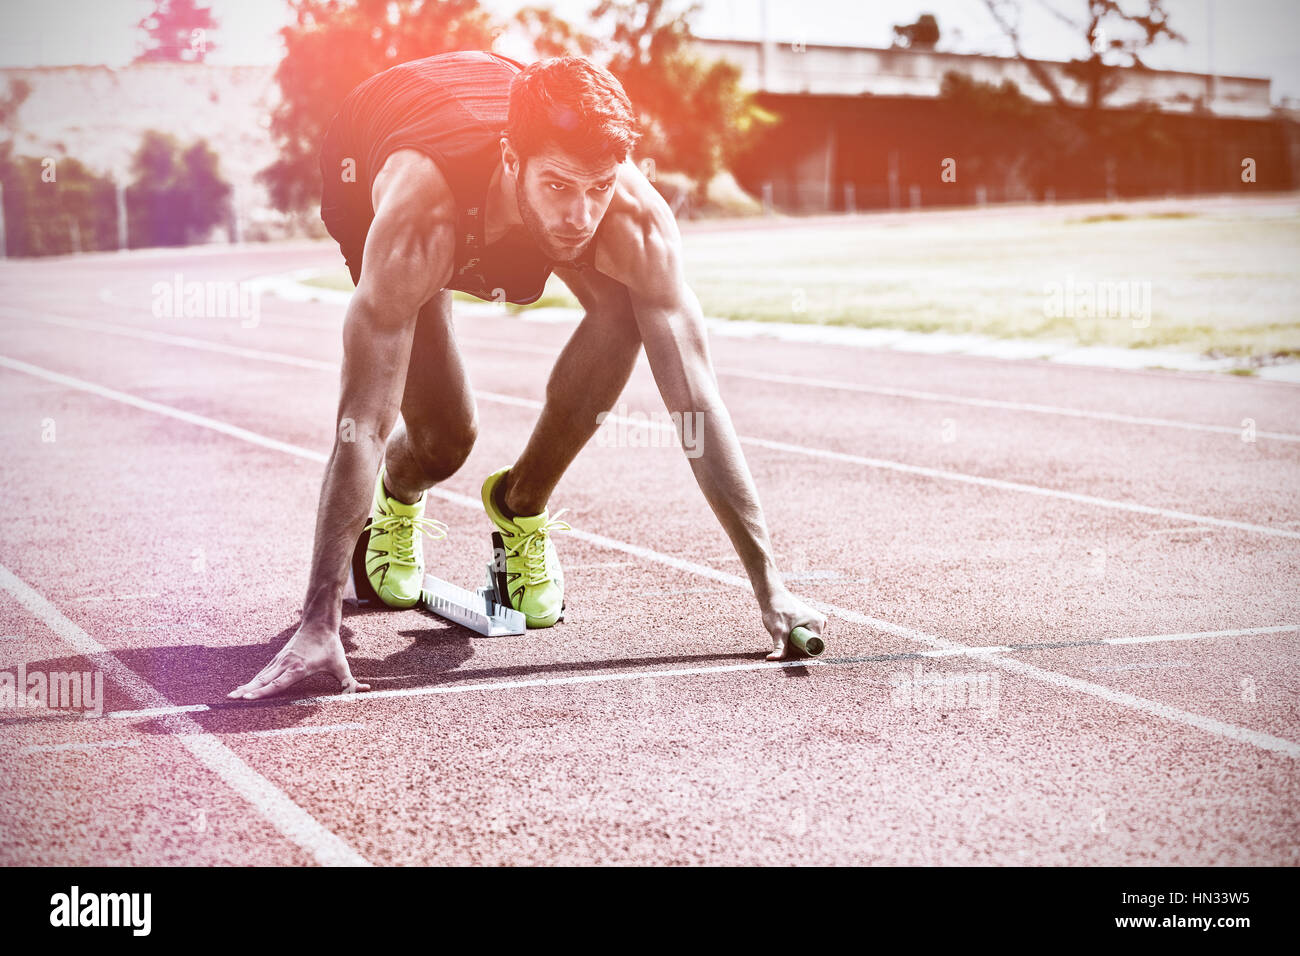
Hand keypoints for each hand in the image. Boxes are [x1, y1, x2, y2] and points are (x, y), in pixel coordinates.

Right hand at [227, 621, 369, 699]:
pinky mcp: (278, 659)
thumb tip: (365, 691)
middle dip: (247, 690)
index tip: (248, 697)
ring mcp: (279, 661)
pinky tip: (245, 688)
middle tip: (231, 699)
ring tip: (231, 696)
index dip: (263, 692)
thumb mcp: (341, 664)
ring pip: (260, 676)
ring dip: (246, 686)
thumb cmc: (330, 646)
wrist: (319, 623)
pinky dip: (253, 680)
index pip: (278, 683)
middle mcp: (285, 664)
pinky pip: (263, 672)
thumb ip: (350, 682)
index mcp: (298, 668)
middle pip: (263, 680)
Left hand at [760, 587, 827, 660]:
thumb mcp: (778, 631)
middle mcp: (821, 622)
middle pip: (810, 644)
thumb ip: (779, 647)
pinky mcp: (811, 620)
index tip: (788, 642)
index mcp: (819, 623)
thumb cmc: (776, 610)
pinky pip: (805, 635)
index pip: (813, 647)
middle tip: (785, 636)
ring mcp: (817, 621)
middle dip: (797, 645)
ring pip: (806, 640)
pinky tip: (788, 629)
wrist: (771, 596)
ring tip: (786, 630)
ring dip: (796, 640)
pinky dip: (796, 636)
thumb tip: (773, 659)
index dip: (800, 650)